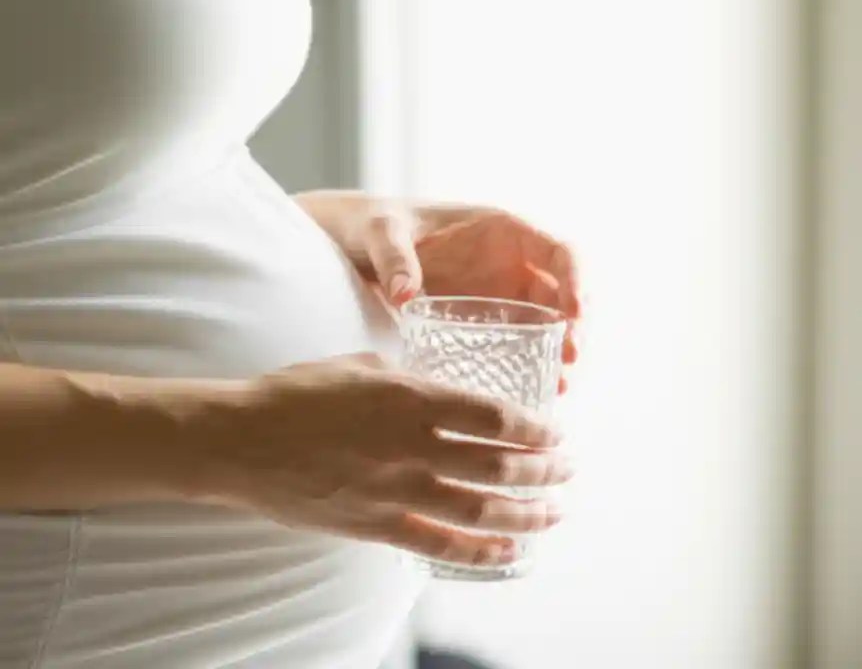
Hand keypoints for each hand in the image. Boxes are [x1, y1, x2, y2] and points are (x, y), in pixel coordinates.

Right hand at [189, 353, 571, 564]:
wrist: (238, 440)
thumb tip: (439, 386)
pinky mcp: (375, 523)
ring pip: (479, 508)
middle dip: (544, 469)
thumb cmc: (295, 393)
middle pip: (498, 464)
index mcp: (411, 399)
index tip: (556, 432)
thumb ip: (408, 378)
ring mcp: (395, 489)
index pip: (493, 417)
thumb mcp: (361, 364)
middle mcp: (412, 446)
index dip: (534, 428)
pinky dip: (480, 551)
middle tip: (568, 468)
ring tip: (555, 511)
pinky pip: (439, 543)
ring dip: (527, 512)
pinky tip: (510, 552)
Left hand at [298, 192, 581, 391]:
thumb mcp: (380, 231)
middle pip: (564, 295)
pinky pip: (519, 346)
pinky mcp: (486, 324)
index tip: (576, 312)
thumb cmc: (372, 224)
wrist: (352, 245)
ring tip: (559, 386)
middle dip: (575, 326)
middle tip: (569, 360)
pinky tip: (531, 394)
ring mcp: (502, 296)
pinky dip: (530, 367)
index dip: (578, 280)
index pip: (561, 252)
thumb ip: (394, 257)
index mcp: (504, 230)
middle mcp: (513, 263)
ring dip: (560, 353)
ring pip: (549, 325)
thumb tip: (404, 295)